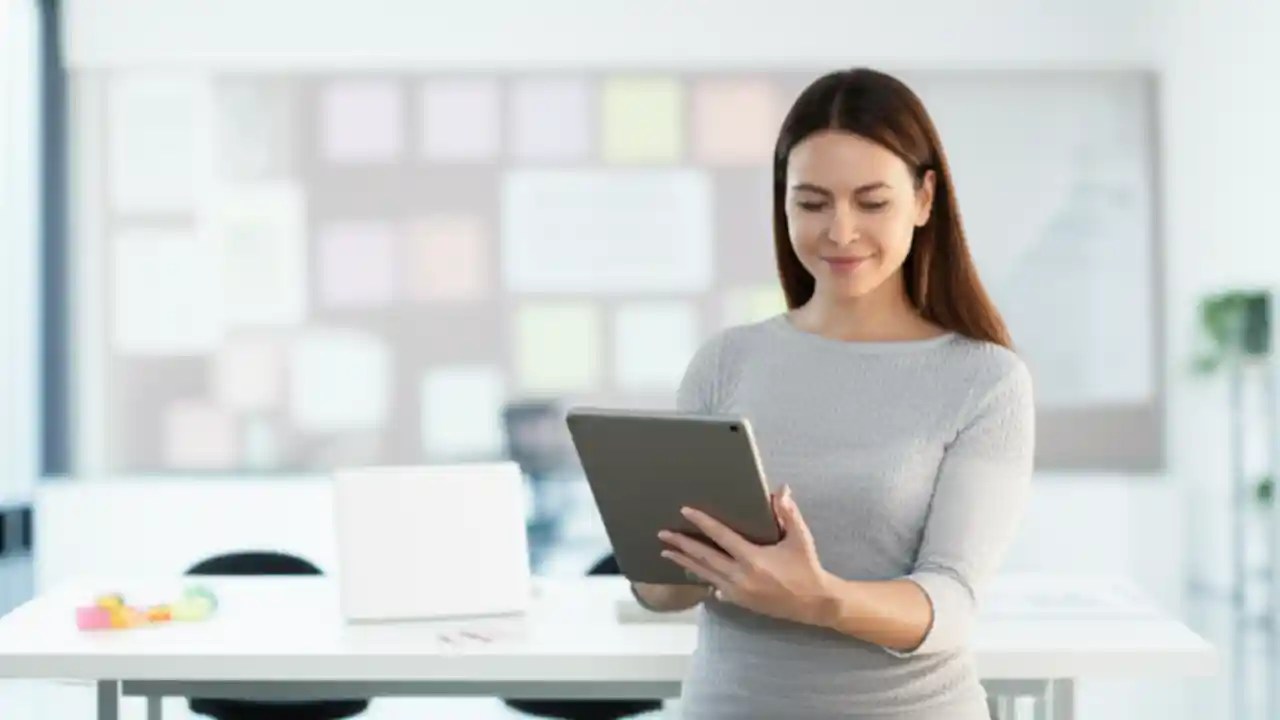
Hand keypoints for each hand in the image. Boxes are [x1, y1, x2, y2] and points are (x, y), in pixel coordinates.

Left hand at [657, 485, 833, 625]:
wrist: (814, 603)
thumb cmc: (806, 567)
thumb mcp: (800, 538)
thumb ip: (788, 513)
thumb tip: (780, 489)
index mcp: (752, 558)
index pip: (721, 536)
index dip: (702, 522)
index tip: (685, 511)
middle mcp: (740, 576)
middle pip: (704, 557)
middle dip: (682, 545)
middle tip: (663, 534)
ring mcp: (737, 591)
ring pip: (705, 574)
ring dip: (684, 562)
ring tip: (666, 551)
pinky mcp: (739, 602)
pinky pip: (714, 587)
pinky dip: (701, 578)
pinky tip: (690, 572)